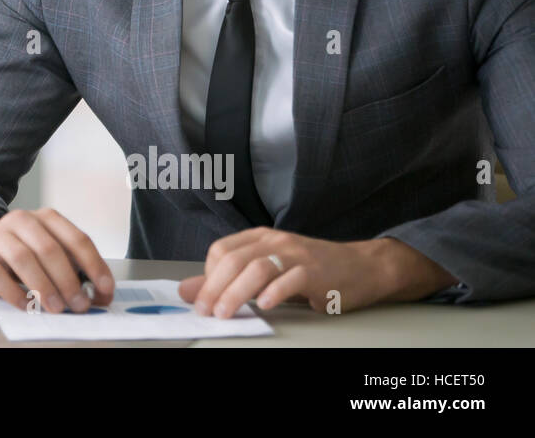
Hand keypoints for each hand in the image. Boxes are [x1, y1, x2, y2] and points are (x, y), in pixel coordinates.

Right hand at [0, 208, 113, 313]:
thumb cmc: (22, 252)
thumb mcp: (49, 253)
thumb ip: (73, 269)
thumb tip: (99, 296)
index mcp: (47, 218)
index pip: (77, 239)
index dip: (94, 265)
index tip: (105, 290)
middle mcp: (22, 220)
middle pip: (49, 249)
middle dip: (68, 280)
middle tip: (79, 305)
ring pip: (22, 258)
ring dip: (43, 286)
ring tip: (56, 308)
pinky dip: (14, 293)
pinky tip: (27, 306)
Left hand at [176, 227, 454, 317]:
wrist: (363, 267)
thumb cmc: (314, 270)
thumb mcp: (270, 270)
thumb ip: (230, 278)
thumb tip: (187, 290)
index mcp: (260, 237)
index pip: (221, 250)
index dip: (207, 275)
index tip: (203, 299)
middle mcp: (275, 241)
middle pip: (233, 259)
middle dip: (214, 287)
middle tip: (206, 311)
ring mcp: (296, 254)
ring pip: (256, 268)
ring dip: (236, 292)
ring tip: (226, 312)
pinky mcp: (316, 271)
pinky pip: (290, 278)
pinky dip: (274, 293)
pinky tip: (265, 306)